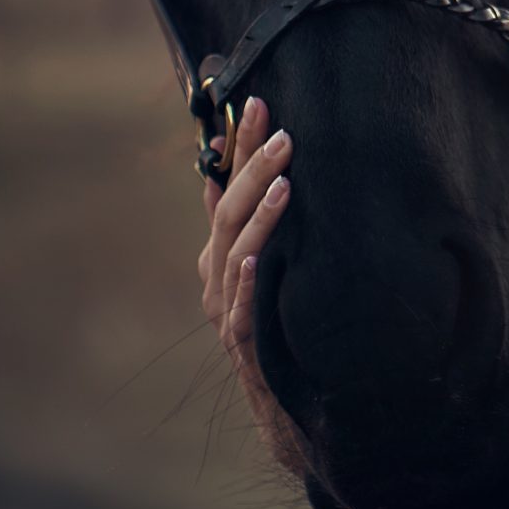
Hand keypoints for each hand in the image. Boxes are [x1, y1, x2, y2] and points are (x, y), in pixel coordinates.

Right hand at [200, 95, 310, 477]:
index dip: (239, 147)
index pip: (228, 188)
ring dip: (259, 216)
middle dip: (253, 170)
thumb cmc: (279, 328)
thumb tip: (230, 175)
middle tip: (284, 134)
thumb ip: (245, 226)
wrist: (290, 405)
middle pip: (229, 214)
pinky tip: (259, 257)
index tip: (258, 103)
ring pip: (237, 254)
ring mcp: (227, 310)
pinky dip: (249, 281)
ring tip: (284, 182)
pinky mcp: (245, 343)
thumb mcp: (262, 269)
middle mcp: (218, 277)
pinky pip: (244, 308)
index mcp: (221, 254)